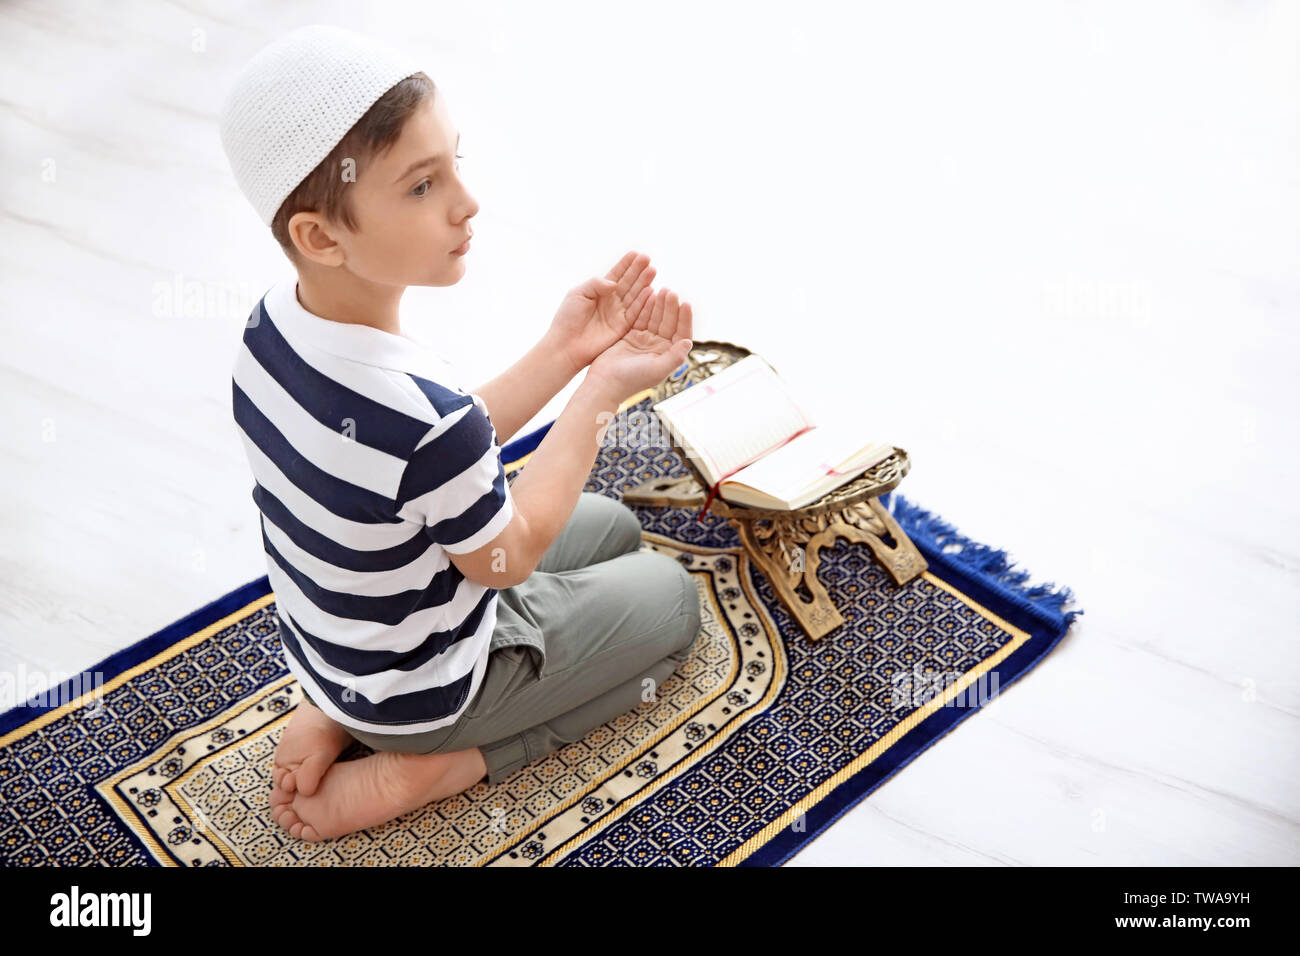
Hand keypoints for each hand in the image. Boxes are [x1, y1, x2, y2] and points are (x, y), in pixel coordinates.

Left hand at [546, 251, 656, 375]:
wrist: (566, 346)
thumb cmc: (567, 319)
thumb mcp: (578, 294)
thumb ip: (595, 284)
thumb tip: (614, 282)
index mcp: (599, 291)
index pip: (616, 274)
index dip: (626, 264)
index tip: (636, 254)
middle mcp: (611, 300)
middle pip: (628, 283)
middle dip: (638, 271)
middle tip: (647, 259)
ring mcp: (618, 313)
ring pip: (634, 295)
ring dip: (643, 283)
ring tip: (652, 270)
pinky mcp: (623, 327)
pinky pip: (636, 312)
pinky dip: (644, 302)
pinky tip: (651, 291)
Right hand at [585, 287, 693, 399]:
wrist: (604, 382)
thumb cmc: (631, 380)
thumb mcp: (656, 370)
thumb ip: (674, 357)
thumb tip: (689, 342)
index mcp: (668, 355)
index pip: (681, 334)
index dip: (684, 319)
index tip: (685, 303)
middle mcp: (659, 347)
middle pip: (669, 323)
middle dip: (670, 307)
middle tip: (670, 291)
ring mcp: (645, 340)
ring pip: (655, 318)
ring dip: (659, 304)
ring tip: (661, 289)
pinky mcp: (632, 335)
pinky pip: (641, 317)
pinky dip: (644, 306)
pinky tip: (648, 294)